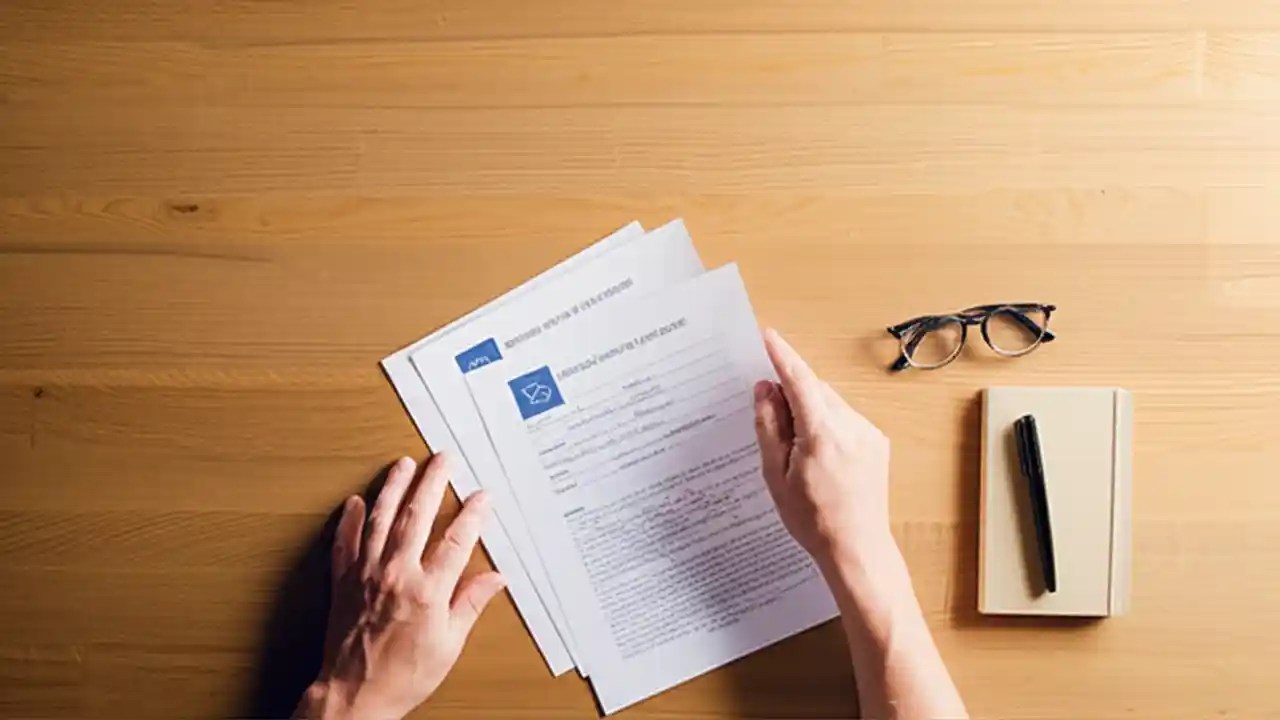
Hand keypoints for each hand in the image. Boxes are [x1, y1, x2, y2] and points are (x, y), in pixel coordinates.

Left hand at [296, 453, 505, 719]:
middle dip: (433, 483)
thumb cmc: (402, 677)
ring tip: (403, 465)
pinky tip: (356, 502)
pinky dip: (350, 520)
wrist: (355, 697)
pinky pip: (345, 543)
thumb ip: (469, 604)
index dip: (472, 514)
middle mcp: (396, 575)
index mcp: (427, 591)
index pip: (456, 540)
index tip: (482, 497)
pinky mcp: (343, 582)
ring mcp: (366, 574)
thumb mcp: (448, 645)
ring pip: (382, 519)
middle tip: (444, 460)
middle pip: (418, 516)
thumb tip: (494, 580)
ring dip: (394, 488)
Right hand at [753, 329, 894, 571]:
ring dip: (810, 409)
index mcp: (822, 434)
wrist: (856, 548)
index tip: (768, 336)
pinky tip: (817, 453)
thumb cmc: (813, 519)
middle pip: (816, 389)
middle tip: (770, 410)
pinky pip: (846, 418)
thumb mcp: (776, 474)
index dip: (781, 356)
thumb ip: (769, 426)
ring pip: (831, 403)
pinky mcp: (877, 442)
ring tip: (795, 446)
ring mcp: (868, 434)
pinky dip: (827, 423)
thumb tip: (765, 389)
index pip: (799, 380)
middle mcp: (851, 427)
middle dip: (792, 391)